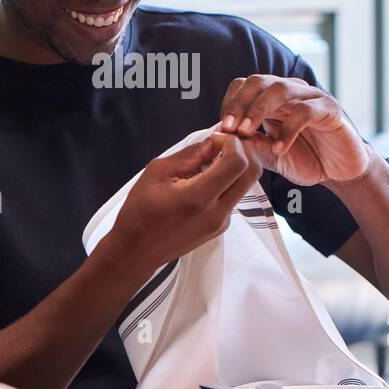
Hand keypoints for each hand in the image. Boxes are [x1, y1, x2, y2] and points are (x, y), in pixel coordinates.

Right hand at [107, 132, 263, 272]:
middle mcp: (217, 212)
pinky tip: (206, 179)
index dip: (233, 143)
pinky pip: (234, 198)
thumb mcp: (158, 172)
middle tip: (226, 142)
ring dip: (237, 166)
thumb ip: (190, 154)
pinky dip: (228, 182)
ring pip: (246, 185)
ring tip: (214, 158)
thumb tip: (214, 142)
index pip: (237, 163)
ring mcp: (222, 222)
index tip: (216, 138)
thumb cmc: (140, 212)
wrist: (137, 250)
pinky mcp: (221, 227)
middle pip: (252, 173)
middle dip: (245, 151)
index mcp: (199, 197)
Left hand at [219, 75, 370, 185]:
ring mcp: (310, 97)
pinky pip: (305, 111)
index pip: (245, 86)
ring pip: (280, 89)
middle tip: (229, 128)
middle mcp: (291, 92)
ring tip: (246, 133)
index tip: (222, 128)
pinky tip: (280, 149)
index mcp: (272, 99)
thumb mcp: (272, 156)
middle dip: (239, 104)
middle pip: (258, 82)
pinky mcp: (329, 109)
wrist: (342, 172)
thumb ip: (253, 146)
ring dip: (258, 110)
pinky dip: (288, 130)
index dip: (230, 103)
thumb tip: (225, 136)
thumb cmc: (307, 159)